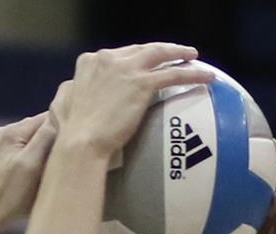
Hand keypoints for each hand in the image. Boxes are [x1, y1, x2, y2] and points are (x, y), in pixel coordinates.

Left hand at [0, 113, 56, 226]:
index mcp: (11, 131)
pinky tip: (25, 174)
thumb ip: (45, 137)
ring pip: (24, 141)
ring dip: (36, 150)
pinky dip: (24, 158)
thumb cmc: (9, 195)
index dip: (61, 129)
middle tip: (59, 159)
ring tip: (42, 169)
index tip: (73, 142)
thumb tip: (59, 116)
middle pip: (34, 129)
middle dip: (48, 140)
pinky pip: (13, 151)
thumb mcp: (32, 164)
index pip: (45, 118)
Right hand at [51, 43, 211, 157]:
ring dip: (179, 53)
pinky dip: (192, 73)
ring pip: (160, 54)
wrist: (80, 142)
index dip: (137, 56)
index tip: (146, 61)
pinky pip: (173, 74)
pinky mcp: (142, 83)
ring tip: (193, 57)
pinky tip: (205, 77)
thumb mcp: (70, 101)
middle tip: (176, 53)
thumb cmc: (72, 131)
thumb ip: (79, 91)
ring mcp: (126, 69)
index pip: (120, 53)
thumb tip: (79, 93)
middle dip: (161, 50)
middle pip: (141, 49)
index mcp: (89, 61)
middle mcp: (108, 58)